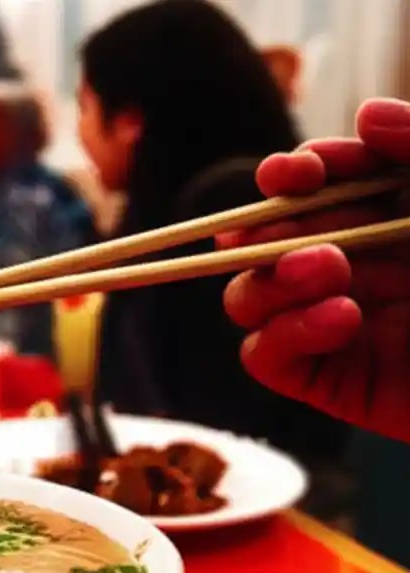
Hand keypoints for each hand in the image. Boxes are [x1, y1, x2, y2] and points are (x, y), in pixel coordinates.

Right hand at [218, 98, 409, 441]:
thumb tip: (365, 116)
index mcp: (397, 221)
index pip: (319, 187)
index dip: (295, 174)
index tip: (294, 174)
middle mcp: (363, 269)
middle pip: (267, 238)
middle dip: (266, 225)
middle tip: (294, 223)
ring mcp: (344, 326)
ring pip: (250, 296)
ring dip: (268, 277)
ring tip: (326, 269)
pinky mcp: (338, 382)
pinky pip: (266, 357)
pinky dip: (282, 334)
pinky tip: (340, 319)